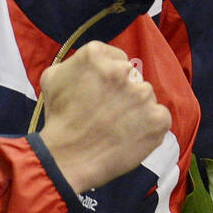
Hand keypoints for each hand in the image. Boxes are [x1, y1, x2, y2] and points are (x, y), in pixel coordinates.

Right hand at [36, 42, 171, 195]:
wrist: (67, 157)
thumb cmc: (58, 119)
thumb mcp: (52, 78)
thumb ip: (74, 63)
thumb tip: (91, 65)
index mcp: (96, 55)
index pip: (116, 59)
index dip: (109, 79)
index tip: (102, 93)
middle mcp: (122, 70)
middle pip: (132, 77)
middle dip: (123, 92)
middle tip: (108, 113)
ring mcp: (142, 94)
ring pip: (145, 97)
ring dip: (136, 109)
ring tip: (117, 127)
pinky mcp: (158, 117)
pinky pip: (160, 116)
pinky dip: (150, 126)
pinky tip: (131, 135)